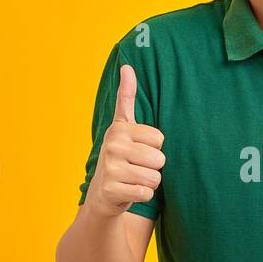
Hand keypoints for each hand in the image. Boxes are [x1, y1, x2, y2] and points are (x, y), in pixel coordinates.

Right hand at [87, 64, 165, 217]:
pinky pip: (146, 193)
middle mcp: (112, 146)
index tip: (136, 149)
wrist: (102, 194)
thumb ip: (126, 98)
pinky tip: (128, 192)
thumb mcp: (122, 127)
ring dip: (148, 182)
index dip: (153, 148)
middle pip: (160, 159)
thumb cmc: (119, 157)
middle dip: (153, 167)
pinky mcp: (112, 190)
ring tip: (132, 179)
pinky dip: (142, 195)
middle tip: (135, 168)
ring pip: (155, 177)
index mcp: (119, 129)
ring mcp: (110, 168)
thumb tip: (127, 66)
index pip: (160, 139)